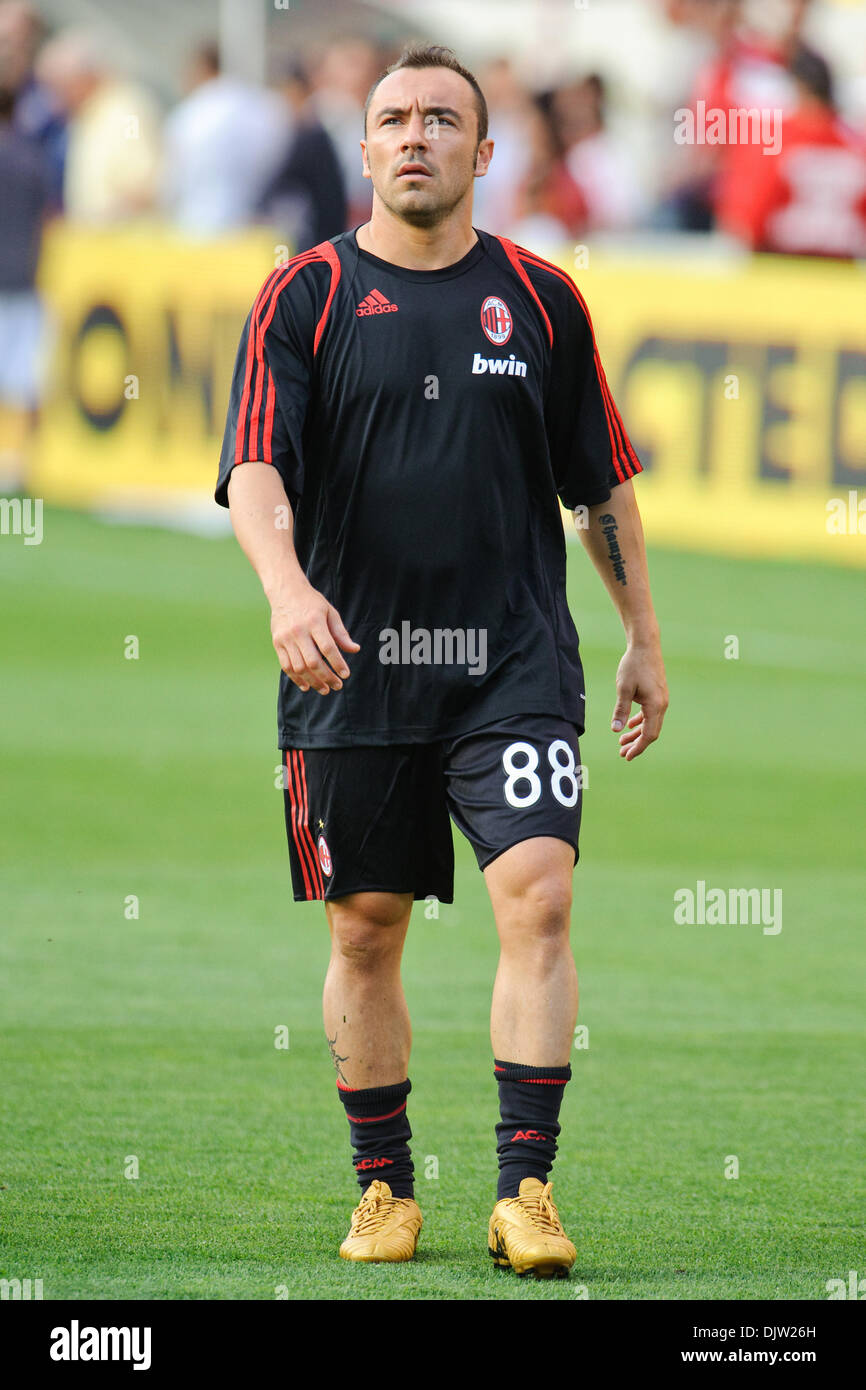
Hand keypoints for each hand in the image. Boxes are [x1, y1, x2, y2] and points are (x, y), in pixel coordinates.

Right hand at [270, 582, 359, 694]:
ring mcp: (286, 638)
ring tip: (324, 689)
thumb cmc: (312, 603)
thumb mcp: (330, 613)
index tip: (345, 674)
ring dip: (313, 682)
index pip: (328, 647)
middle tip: (337, 686)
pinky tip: (307, 686)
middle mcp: (298, 631)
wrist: (285, 592)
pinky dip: (296, 679)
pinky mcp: (277, 643)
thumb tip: (355, 650)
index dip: (337, 663)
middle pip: (313, 661)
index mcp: (314, 621)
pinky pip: (286, 666)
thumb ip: (341, 633)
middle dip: (327, 677)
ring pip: (299, 667)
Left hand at [611, 641, 668, 759]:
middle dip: (637, 744)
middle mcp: (661, 705)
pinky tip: (631, 725)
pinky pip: (650, 713)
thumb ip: (621, 710)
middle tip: (622, 753)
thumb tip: (615, 729)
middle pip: (651, 732)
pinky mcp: (657, 694)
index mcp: (655, 706)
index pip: (648, 734)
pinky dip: (641, 721)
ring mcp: (661, 699)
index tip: (627, 756)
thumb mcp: (623, 689)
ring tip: (622, 741)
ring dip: (637, 733)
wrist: (645, 646)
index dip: (638, 747)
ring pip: (650, 723)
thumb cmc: (633, 665)